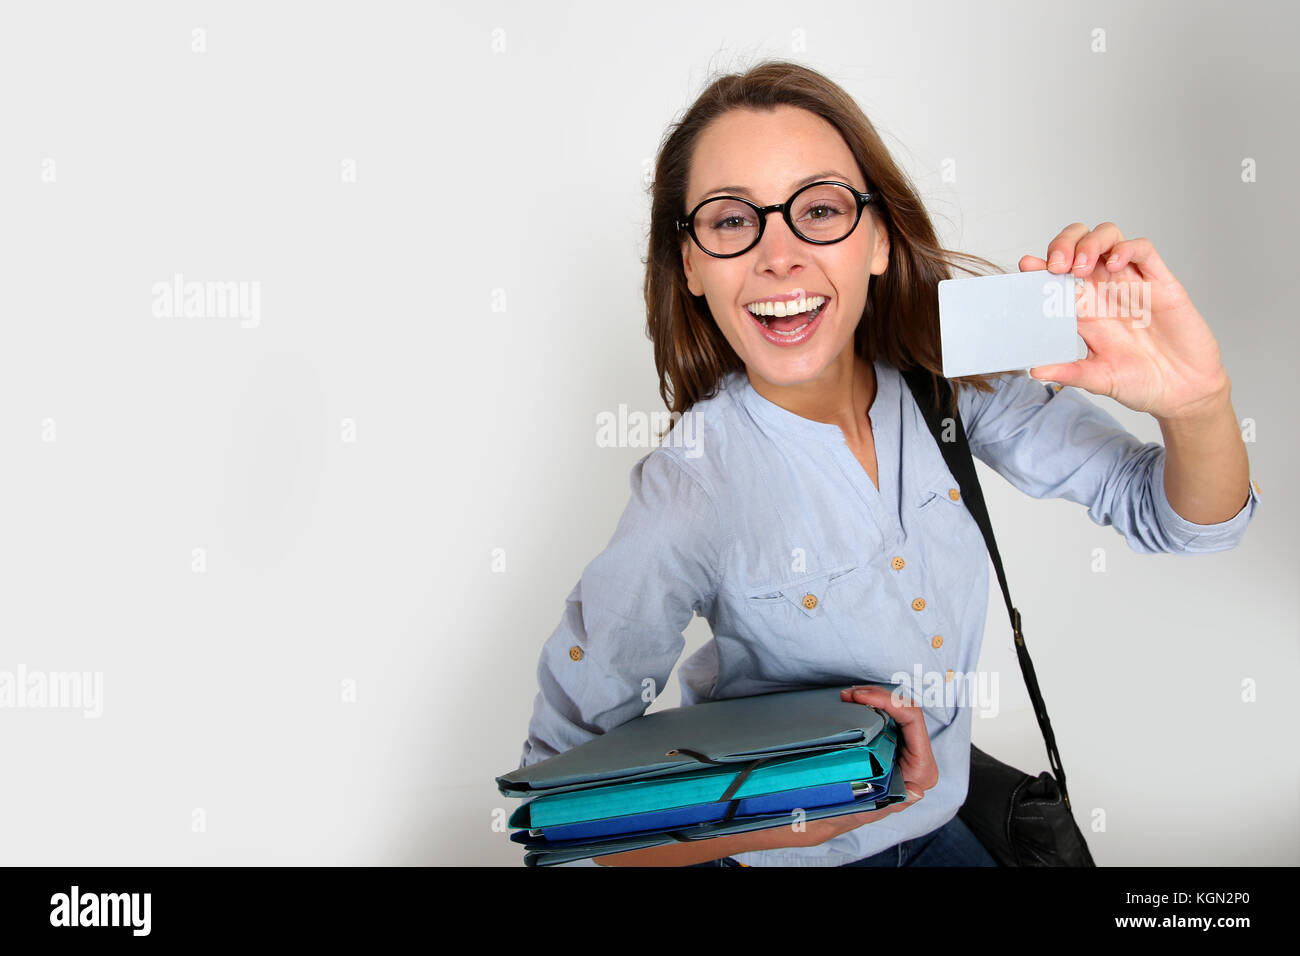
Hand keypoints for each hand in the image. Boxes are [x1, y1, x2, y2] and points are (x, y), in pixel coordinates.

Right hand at [775, 684, 937, 849]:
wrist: (838, 811)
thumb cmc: (853, 811)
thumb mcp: (870, 809)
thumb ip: (895, 802)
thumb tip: (918, 792)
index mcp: (920, 769)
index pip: (913, 721)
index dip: (890, 702)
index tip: (860, 697)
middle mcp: (918, 754)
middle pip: (906, 709)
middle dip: (879, 695)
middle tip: (849, 694)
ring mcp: (906, 745)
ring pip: (897, 708)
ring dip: (873, 697)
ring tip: (848, 696)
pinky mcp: (894, 740)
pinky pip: (888, 714)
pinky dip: (869, 704)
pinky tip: (852, 702)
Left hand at [1019, 222, 1231, 421]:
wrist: (1183, 391)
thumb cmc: (1140, 382)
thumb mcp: (1099, 379)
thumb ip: (1069, 372)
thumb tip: (1033, 371)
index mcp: (1085, 311)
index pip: (1057, 278)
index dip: (1041, 267)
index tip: (1026, 266)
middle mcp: (1105, 291)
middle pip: (1079, 246)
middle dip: (1063, 244)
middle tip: (1055, 265)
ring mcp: (1132, 284)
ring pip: (1109, 238)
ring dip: (1090, 243)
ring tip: (1079, 266)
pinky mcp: (1160, 283)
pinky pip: (1143, 250)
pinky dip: (1127, 248)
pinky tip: (1114, 263)